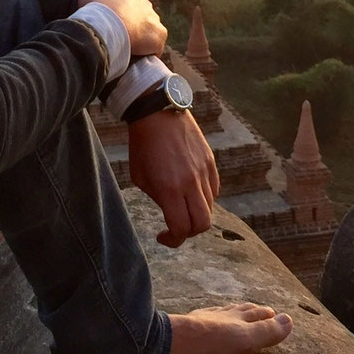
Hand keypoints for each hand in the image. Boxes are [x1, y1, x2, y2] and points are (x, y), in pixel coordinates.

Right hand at [77, 0, 166, 56]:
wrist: (107, 20)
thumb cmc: (96, 2)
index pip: (124, 0)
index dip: (114, 10)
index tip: (106, 21)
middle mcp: (144, 3)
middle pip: (137, 14)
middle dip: (128, 23)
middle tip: (114, 35)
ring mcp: (153, 19)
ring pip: (148, 29)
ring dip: (139, 37)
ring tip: (124, 48)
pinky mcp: (159, 36)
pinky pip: (155, 45)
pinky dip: (147, 51)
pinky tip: (136, 57)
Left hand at [128, 108, 218, 247]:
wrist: (157, 112)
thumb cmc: (143, 145)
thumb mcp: (140, 177)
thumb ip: (158, 198)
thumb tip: (170, 210)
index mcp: (170, 189)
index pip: (181, 229)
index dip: (173, 240)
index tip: (163, 237)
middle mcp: (191, 183)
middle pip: (203, 224)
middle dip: (189, 233)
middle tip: (177, 228)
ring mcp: (204, 172)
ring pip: (210, 207)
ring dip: (196, 214)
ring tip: (182, 206)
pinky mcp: (210, 162)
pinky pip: (214, 189)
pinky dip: (204, 197)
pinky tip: (190, 190)